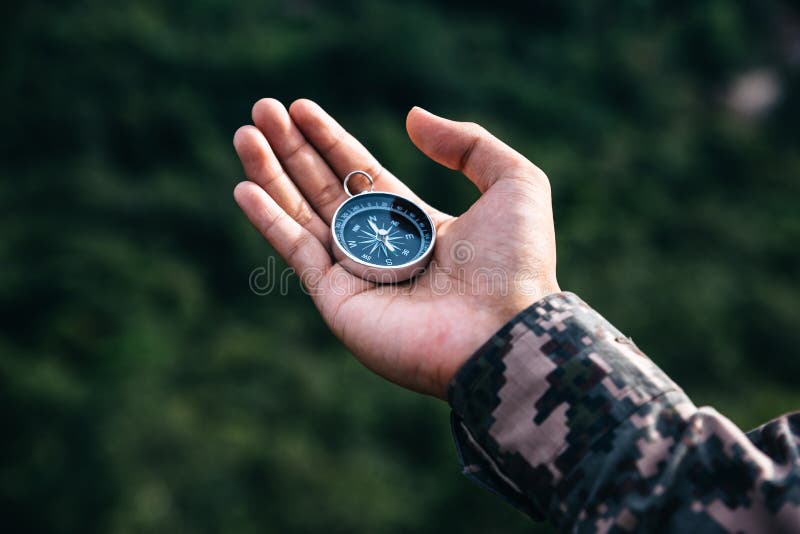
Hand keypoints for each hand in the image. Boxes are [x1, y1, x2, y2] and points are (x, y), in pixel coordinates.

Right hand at [233, 99, 558, 398]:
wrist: (504, 332)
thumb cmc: (516, 261)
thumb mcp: (513, 182)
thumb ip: (467, 144)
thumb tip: (412, 117)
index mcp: (417, 222)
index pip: (361, 172)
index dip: (330, 139)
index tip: (299, 108)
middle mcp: (382, 247)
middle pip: (325, 188)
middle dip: (292, 149)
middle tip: (261, 109)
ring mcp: (357, 275)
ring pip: (302, 215)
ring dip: (271, 175)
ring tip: (244, 134)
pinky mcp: (338, 301)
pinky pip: (296, 253)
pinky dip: (269, 221)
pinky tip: (244, 187)